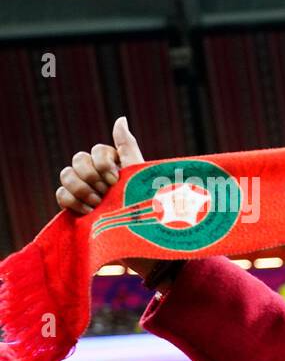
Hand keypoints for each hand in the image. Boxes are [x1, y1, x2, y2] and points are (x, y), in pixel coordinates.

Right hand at [54, 117, 161, 279]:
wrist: (141, 242)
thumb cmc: (147, 207)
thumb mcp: (140, 176)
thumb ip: (127, 147)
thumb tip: (120, 118)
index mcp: (116, 165)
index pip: (98, 149)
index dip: (103, 163)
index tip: (116, 180)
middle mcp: (98, 175)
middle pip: (78, 159)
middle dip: (91, 176)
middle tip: (107, 193)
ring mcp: (86, 191)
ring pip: (66, 175)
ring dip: (81, 189)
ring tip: (98, 205)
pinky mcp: (76, 208)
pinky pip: (61, 194)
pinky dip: (72, 201)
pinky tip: (89, 213)